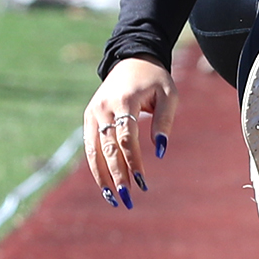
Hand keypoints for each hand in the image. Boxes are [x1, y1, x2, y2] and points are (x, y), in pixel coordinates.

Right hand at [82, 57, 177, 209]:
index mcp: (124, 101)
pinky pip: (90, 146)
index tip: (142, 183)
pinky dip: (96, 166)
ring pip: (94, 150)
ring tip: (113, 199)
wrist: (132, 59)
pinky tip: (105, 185)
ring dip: (102, 176)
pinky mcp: (89, 117)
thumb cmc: (155, 80)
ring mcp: (94, 112)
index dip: (133, 162)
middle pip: (108, 148)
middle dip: (117, 175)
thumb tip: (160, 150)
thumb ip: (164, 121)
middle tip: (127, 199)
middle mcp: (104, 108)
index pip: (126, 138)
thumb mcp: (168, 94)